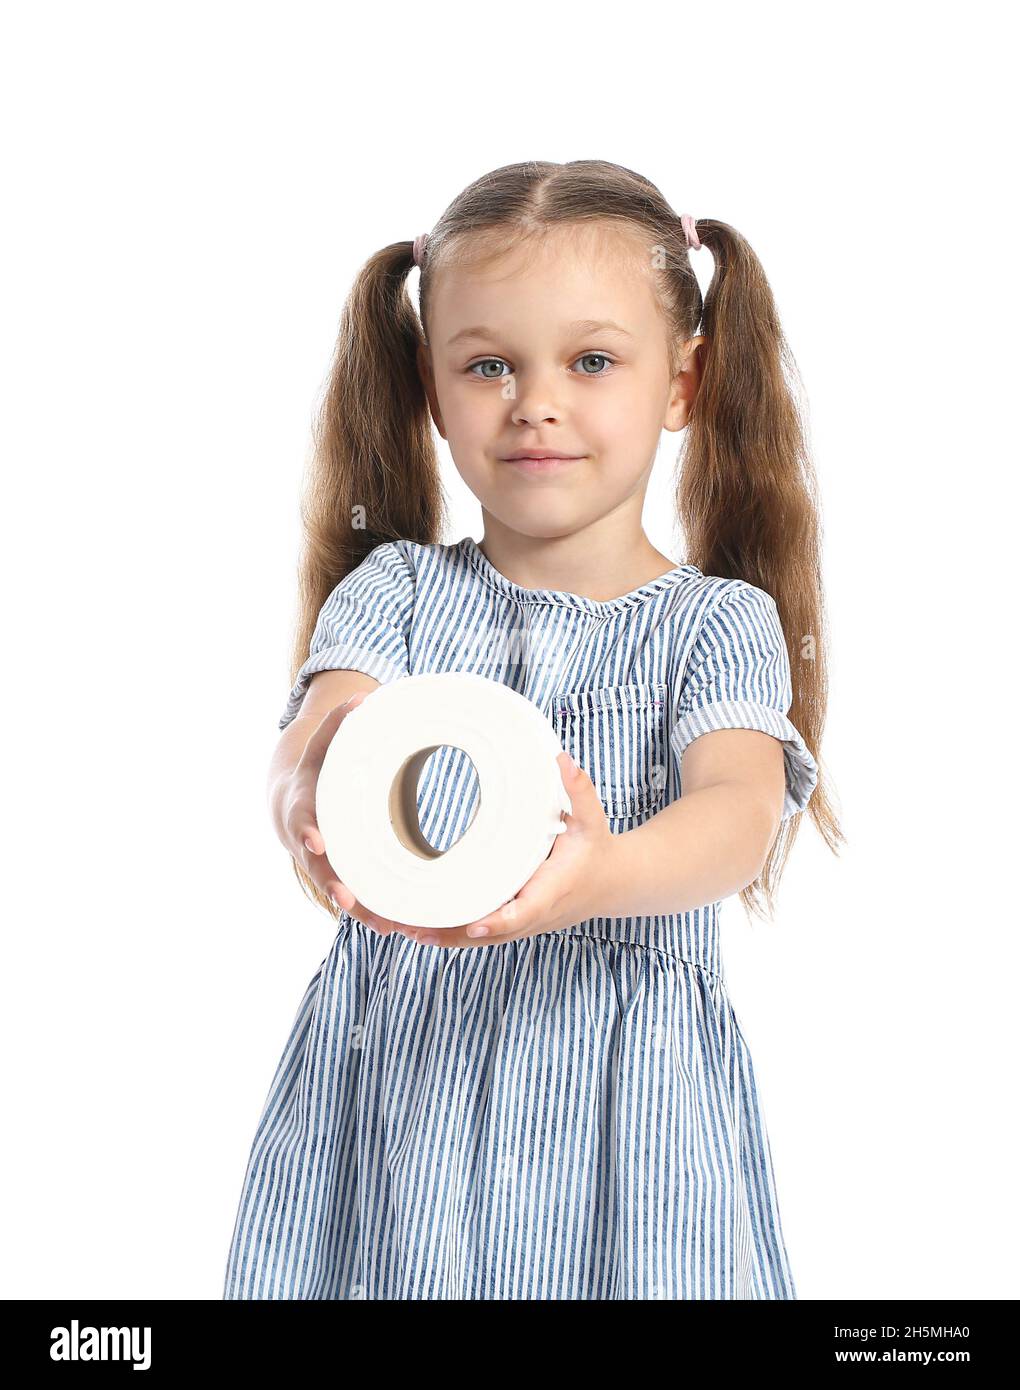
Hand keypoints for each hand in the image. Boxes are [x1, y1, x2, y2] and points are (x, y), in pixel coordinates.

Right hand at [284, 691, 409, 936]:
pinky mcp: (335, 875)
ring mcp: (318, 862)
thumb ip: (340, 725)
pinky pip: (351, 897)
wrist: (289, 804)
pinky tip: (393, 927)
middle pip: (316, 866)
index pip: (302, 818)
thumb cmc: (314, 772)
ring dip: (358, 908)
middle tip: (348, 899)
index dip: (307, 830)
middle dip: (331, 883)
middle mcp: (307, 840)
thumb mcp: (321, 746)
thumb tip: (364, 696)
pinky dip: (368, 913)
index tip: (317, 841)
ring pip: (335, 889)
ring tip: (385, 925)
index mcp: (304, 807)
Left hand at [393, 752, 617, 948]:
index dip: (498, 921)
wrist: (614, 883)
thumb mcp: (592, 819)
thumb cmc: (598, 850)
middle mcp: (534, 916)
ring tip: (402, 927)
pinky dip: (452, 933)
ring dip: (443, 936)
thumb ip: (579, 790)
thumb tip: (563, 758)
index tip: (474, 924)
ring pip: (479, 939)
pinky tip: (421, 928)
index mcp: (550, 892)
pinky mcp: (515, 923)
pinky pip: (481, 934)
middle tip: (410, 927)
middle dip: (450, 934)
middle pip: (489, 935)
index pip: (522, 913)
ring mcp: (524, 924)